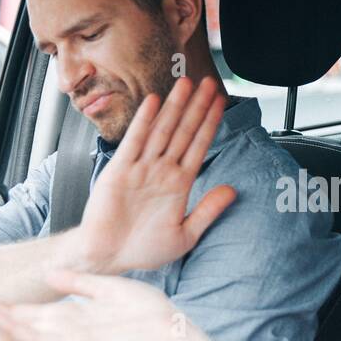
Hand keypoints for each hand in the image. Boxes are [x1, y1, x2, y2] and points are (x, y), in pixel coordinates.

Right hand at [0, 269, 185, 340]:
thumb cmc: (146, 313)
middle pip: (6, 327)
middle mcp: (60, 332)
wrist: (171, 331)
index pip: (17, 314)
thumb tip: (53, 275)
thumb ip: (78, 284)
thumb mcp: (107, 289)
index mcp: (66, 320)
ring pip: (14, 336)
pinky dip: (14, 328)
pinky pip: (38, 339)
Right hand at [69, 76, 235, 274]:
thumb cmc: (142, 249)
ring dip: (175, 106)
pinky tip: (154, 102)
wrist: (107, 258)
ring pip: (163, 130)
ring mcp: (141, 168)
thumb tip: (233, 191)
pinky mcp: (120, 171)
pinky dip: (144, 121)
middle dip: (197, 106)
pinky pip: (135, 141)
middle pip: (184, 131)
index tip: (221, 102)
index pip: (199, 145)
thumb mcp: (185, 234)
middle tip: (210, 82)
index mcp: (179, 184)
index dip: (210, 123)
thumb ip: (208, 211)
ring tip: (187, 83)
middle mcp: (162, 171)